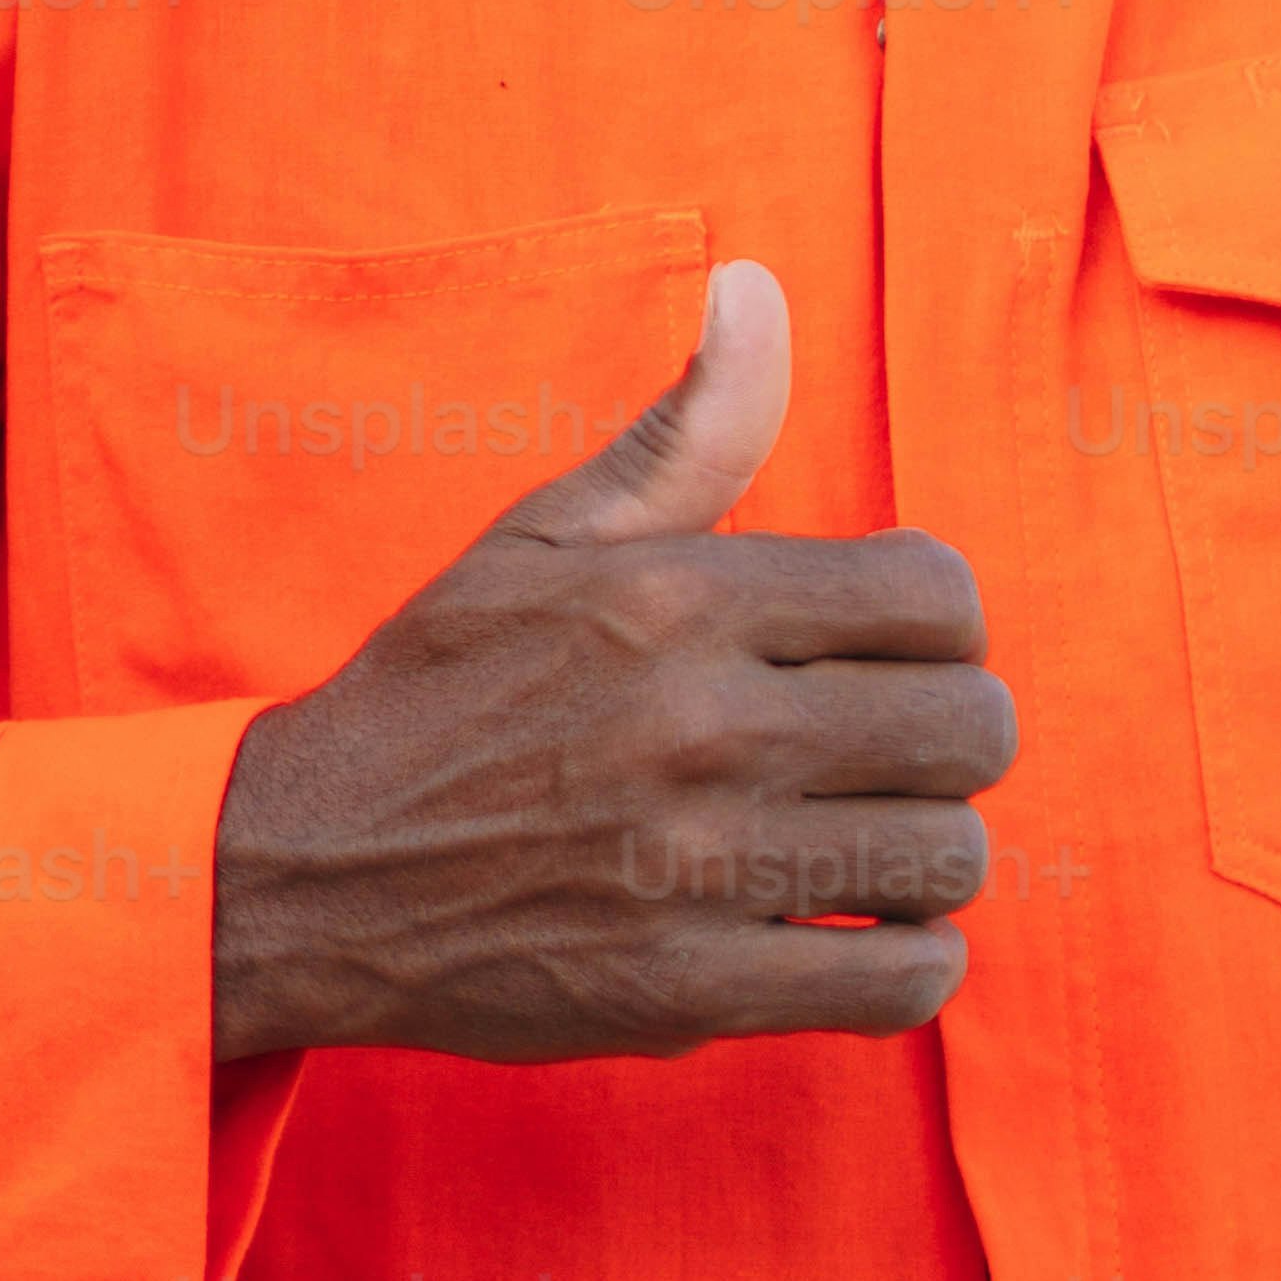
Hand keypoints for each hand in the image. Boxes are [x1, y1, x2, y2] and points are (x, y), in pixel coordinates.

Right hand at [209, 260, 1011, 1064]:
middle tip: (885, 751)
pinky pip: (900, 983)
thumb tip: (759, 289)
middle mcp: (700, 726)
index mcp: (675, 598)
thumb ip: (685, 430)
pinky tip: (850, 930)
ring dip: (927, 853)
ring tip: (863, 841)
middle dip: (949, 736)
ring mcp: (698, 868)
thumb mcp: (543, 534)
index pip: (938, 595)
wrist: (310, 867)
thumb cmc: (444, 687)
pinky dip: (905, 962)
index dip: (938, 622)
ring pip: (949, 856)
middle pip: (970, 729)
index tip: (885, 651)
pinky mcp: (690, 990)